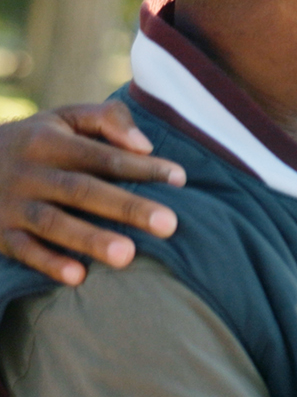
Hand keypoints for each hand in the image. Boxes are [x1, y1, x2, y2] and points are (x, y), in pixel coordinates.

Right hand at [0, 102, 185, 284]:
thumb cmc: (33, 142)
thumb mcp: (62, 119)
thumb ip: (106, 120)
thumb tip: (145, 145)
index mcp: (49, 142)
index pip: (103, 156)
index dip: (142, 167)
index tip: (180, 179)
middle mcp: (29, 173)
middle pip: (83, 190)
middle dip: (126, 207)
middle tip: (168, 224)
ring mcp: (11, 205)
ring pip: (53, 223)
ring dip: (90, 240)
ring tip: (128, 255)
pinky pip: (23, 250)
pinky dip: (48, 263)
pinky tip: (79, 277)